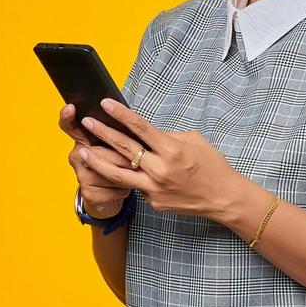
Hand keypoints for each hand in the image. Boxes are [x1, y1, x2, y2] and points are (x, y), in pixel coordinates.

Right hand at [58, 102, 131, 217]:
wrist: (109, 195)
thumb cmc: (116, 163)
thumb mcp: (115, 145)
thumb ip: (116, 134)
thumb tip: (129, 125)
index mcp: (82, 139)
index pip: (69, 125)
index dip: (67, 116)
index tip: (71, 108)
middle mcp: (77, 156)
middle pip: (100, 152)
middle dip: (122, 157)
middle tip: (137, 161)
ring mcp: (80, 175)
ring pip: (109, 172)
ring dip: (128, 174)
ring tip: (135, 173)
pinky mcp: (88, 193)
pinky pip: (113, 189)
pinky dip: (126, 188)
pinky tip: (128, 186)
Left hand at [79, 97, 243, 219]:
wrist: (223, 198)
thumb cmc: (212, 165)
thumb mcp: (194, 141)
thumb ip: (167, 136)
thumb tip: (146, 132)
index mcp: (172, 150)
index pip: (140, 127)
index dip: (120, 114)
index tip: (105, 104)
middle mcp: (160, 170)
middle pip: (124, 148)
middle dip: (102, 133)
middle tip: (87, 122)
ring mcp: (155, 189)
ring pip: (119, 174)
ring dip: (98, 162)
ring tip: (82, 152)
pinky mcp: (153, 202)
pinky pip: (136, 186)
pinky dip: (125, 176)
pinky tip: (112, 169)